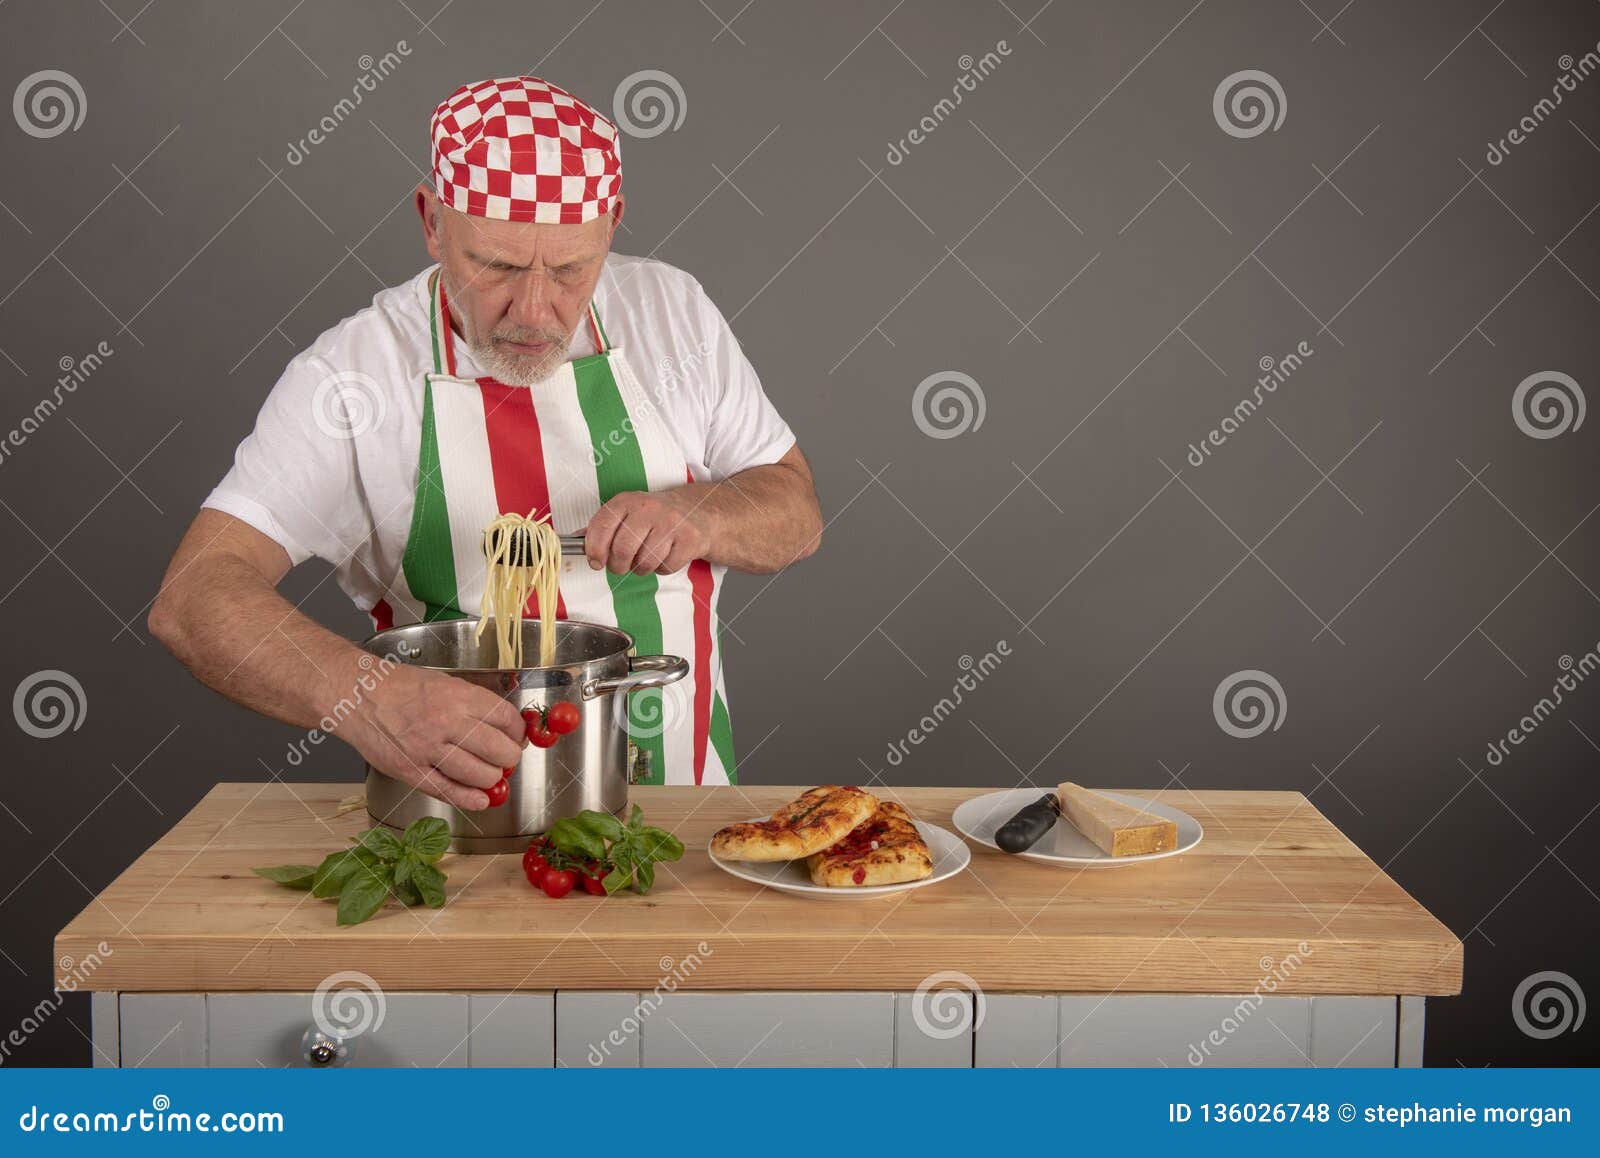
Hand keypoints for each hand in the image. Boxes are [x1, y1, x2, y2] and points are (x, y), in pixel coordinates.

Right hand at [338, 665, 525, 810]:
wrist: (358, 694)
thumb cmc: (400, 687)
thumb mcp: (445, 683)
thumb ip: (474, 703)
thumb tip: (504, 725)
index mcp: (459, 696)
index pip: (506, 719)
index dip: (517, 732)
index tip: (516, 737)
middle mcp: (447, 722)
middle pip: (499, 750)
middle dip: (508, 758)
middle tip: (504, 758)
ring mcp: (428, 749)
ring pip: (479, 775)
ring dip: (491, 779)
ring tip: (489, 775)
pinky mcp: (410, 770)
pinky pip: (447, 791)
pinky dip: (469, 799)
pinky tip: (480, 799)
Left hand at [584, 488, 710, 574]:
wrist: (699, 511)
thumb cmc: (656, 517)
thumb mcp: (628, 513)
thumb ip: (602, 527)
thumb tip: (572, 540)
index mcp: (627, 501)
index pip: (602, 526)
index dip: (594, 549)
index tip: (596, 561)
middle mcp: (649, 508)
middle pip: (622, 549)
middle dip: (618, 565)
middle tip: (622, 565)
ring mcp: (671, 523)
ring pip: (644, 562)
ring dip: (642, 568)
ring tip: (647, 557)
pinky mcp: (689, 539)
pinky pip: (666, 567)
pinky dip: (663, 568)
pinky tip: (666, 555)